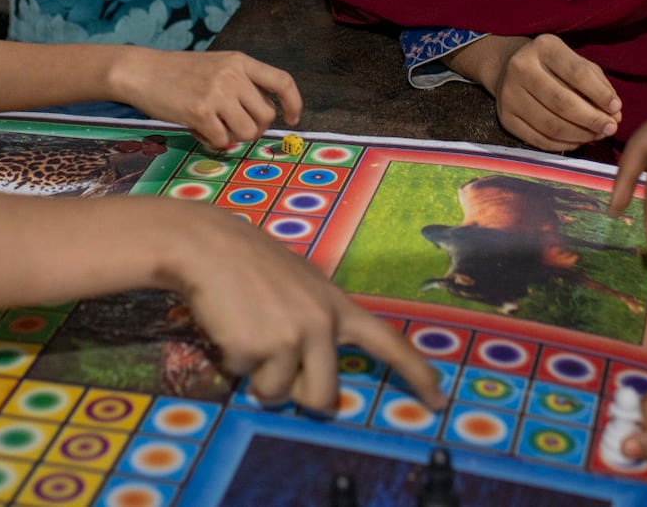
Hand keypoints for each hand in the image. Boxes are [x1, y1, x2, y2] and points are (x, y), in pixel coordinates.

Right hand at [108, 49, 302, 151]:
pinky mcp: (200, 112)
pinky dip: (212, 142)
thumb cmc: (177, 73)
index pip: (282, 82)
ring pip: (247, 132)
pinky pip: (222, 141)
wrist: (141, 71)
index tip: (292, 119)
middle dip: (254, 129)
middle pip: (266, 116)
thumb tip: (262, 120)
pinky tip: (197, 130)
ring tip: (213, 127)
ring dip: (233, 137)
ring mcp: (217, 93)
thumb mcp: (216, 66)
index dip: (293, 103)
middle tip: (234, 128)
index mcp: (240, 62)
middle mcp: (233, 75)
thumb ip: (240, 85)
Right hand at [164, 207, 445, 411]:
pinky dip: (233, 362)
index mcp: (337, 306)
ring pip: (279, 395)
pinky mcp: (258, 347)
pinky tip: (228, 325)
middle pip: (322, 398)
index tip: (440, 401)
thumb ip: (317, 322)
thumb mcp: (301, 285)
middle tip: (274, 365)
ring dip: (259, 378)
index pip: (388, 343)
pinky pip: (246, 380)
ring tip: (247, 334)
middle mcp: (322, 324)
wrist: (206, 245)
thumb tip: (313, 373)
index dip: (417, 375)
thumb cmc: (249, 265)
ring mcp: (292, 337)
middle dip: (296, 396)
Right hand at [461, 34, 622, 152]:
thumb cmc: (554, 67)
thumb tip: (614, 115)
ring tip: (596, 135)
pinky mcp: (505, 118)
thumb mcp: (576, 63)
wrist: (508, 69)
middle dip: (591, 119)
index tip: (616, 108)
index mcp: (544, 47)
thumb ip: (598, 85)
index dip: (599, 93)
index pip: (576, 72)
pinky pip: (539, 139)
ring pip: (550, 125)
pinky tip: (578, 141)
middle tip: (610, 128)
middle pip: (562, 102)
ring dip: (580, 135)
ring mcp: (509, 95)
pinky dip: (564, 144)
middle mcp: (521, 68)